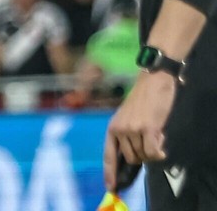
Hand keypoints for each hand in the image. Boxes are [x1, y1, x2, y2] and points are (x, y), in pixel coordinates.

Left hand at [103, 70, 175, 188]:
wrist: (152, 81)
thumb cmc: (142, 100)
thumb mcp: (127, 118)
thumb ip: (127, 136)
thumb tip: (135, 158)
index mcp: (112, 128)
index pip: (108, 155)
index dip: (110, 173)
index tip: (110, 187)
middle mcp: (119, 130)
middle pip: (131, 159)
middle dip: (142, 155)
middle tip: (149, 140)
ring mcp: (132, 130)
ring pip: (143, 156)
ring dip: (152, 150)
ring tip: (154, 133)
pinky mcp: (147, 129)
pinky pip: (153, 153)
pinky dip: (159, 152)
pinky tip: (161, 143)